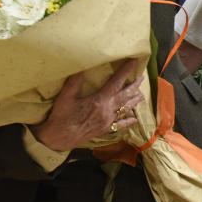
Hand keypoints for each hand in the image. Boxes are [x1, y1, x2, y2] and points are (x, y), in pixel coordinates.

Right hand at [30, 59, 144, 151]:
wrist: (59, 138)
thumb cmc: (62, 116)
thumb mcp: (66, 96)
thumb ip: (75, 81)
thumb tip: (82, 66)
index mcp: (99, 100)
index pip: (116, 82)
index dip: (126, 71)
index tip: (134, 62)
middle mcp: (107, 110)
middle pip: (125, 95)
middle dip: (134, 86)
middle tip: (142, 78)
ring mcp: (108, 121)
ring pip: (126, 109)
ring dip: (134, 101)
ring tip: (141, 94)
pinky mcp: (105, 130)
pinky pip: (121, 125)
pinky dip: (129, 121)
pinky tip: (135, 119)